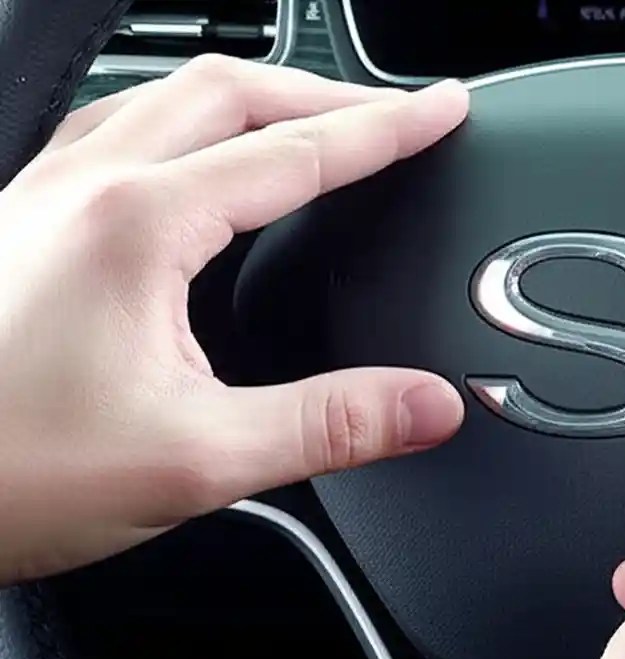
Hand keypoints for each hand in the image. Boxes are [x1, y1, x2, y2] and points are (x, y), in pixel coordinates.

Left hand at [0, 56, 469, 584]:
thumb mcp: (193, 459)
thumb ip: (329, 424)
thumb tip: (428, 405)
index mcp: (141, 224)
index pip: (297, 150)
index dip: (386, 127)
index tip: (441, 110)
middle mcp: (87, 189)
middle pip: (230, 92)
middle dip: (326, 94)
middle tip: (393, 113)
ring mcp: (39, 197)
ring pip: (166, 98)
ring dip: (251, 99)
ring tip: (306, 120)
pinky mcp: (14, 224)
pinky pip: (113, 132)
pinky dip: (182, 124)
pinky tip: (184, 159)